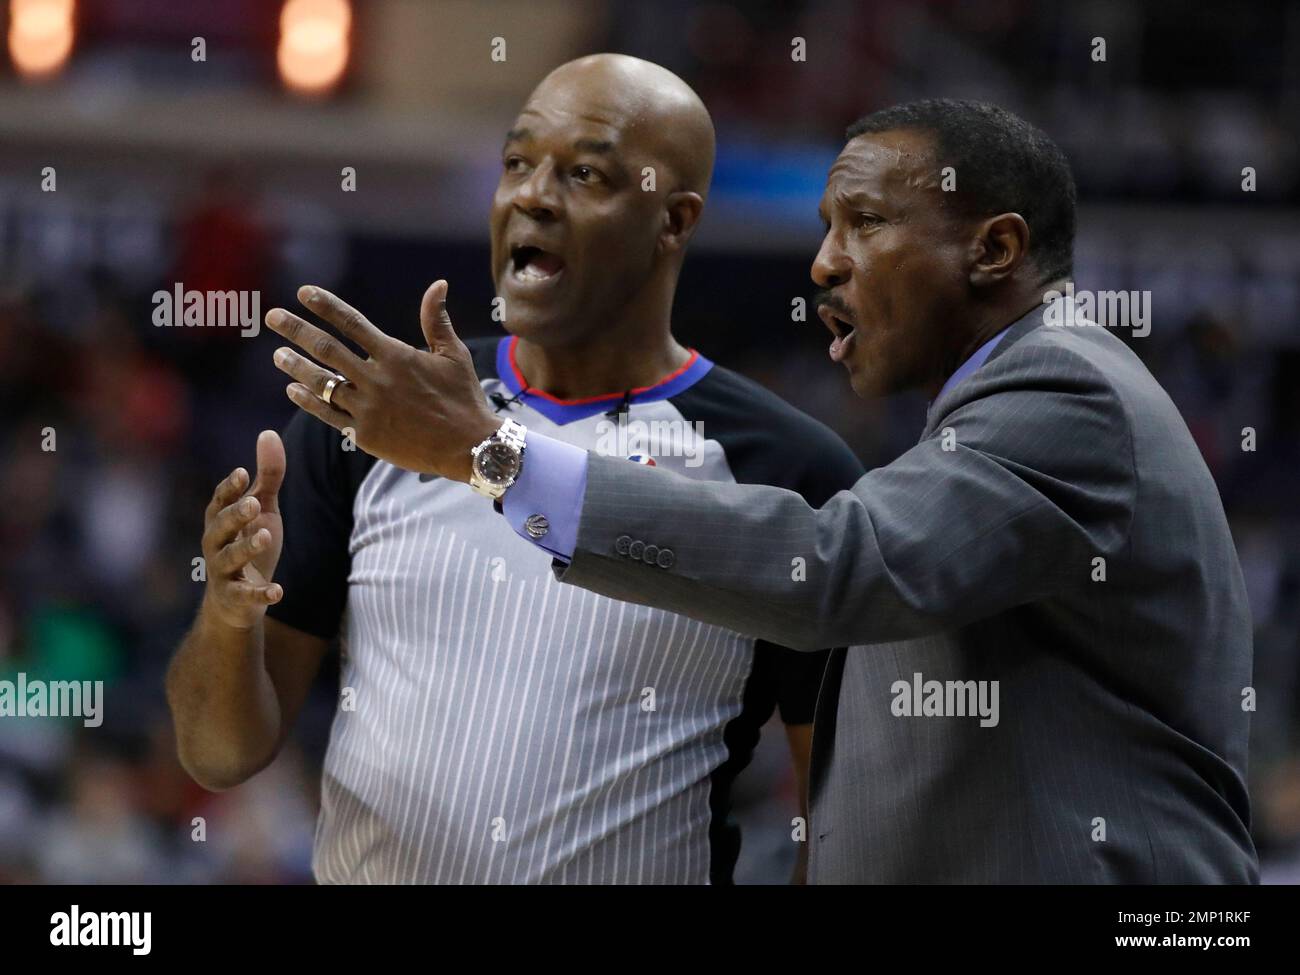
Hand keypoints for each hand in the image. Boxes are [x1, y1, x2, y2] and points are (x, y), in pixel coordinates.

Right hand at [201, 430, 285, 630]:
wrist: (237, 602)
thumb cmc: (249, 545)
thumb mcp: (263, 510)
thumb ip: (267, 476)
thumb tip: (269, 433)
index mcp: (222, 520)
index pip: (220, 501)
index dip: (229, 488)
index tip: (242, 473)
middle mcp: (216, 544)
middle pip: (220, 527)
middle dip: (235, 514)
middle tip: (255, 503)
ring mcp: (223, 572)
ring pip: (228, 559)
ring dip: (246, 548)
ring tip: (266, 536)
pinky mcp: (235, 598)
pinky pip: (245, 595)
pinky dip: (260, 593)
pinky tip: (278, 591)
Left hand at [265, 281, 499, 481]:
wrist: (469, 447)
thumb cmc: (464, 398)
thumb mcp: (454, 354)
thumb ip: (437, 320)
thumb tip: (438, 284)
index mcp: (396, 355)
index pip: (352, 323)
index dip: (325, 306)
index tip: (303, 293)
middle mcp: (377, 379)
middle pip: (326, 349)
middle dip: (296, 331)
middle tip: (272, 318)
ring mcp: (367, 408)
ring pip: (322, 382)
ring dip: (296, 366)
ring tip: (278, 355)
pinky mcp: (364, 434)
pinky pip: (327, 414)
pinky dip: (308, 401)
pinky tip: (293, 389)